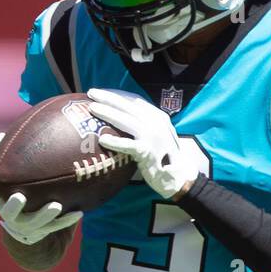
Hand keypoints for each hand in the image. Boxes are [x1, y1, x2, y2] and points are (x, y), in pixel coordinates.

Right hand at [0, 146, 81, 245]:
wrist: (27, 229)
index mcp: (1, 201)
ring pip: (35, 222)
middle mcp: (10, 215)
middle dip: (14, 206)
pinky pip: (55, 227)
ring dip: (45, 215)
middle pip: (8, 212)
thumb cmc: (19, 194)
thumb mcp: (12, 181)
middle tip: (20, 197)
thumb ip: (9, 161)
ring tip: (57, 205)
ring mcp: (26, 226)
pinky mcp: (42, 232)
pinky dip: (67, 220)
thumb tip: (3, 133)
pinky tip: (79, 212)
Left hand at [86, 88, 200, 199]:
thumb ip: (145, 127)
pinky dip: (115, 142)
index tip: (102, 94)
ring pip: (126, 120)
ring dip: (108, 113)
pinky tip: (102, 139)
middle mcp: (156, 123)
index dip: (117, 95)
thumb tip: (123, 121)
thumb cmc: (164, 159)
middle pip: (128, 106)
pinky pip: (128, 145)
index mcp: (158, 117)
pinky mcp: (148, 152)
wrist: (179, 178)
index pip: (135, 101)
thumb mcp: (158, 137)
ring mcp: (153, 136)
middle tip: (91, 93)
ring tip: (92, 108)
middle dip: (108, 98)